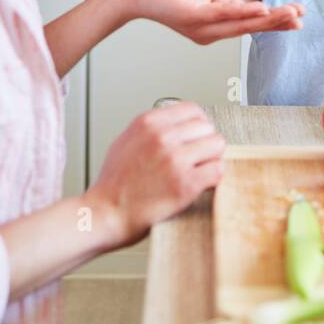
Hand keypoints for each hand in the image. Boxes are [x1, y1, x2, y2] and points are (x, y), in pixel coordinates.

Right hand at [83, 102, 225, 248]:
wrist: (105, 214)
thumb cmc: (113, 185)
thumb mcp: (125, 142)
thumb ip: (151, 130)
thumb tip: (176, 127)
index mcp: (148, 123)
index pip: (192, 109)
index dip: (198, 125)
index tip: (196, 138)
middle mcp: (163, 137)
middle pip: (208, 127)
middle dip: (206, 143)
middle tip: (198, 159)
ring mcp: (175, 159)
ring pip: (217, 145)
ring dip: (212, 160)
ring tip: (200, 171)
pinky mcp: (186, 183)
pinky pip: (218, 170)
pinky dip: (214, 179)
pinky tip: (201, 185)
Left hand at [127, 0, 303, 44]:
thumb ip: (227, 2)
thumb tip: (251, 6)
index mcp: (216, 25)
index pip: (252, 22)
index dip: (277, 20)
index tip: (300, 15)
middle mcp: (211, 31)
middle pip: (251, 27)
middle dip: (279, 22)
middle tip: (301, 19)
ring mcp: (201, 26)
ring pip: (241, 23)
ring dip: (268, 19)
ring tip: (289, 14)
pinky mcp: (191, 17)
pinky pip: (221, 14)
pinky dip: (242, 12)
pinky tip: (260, 9)